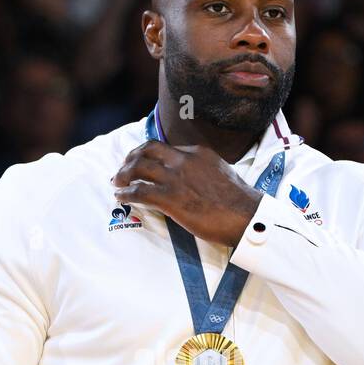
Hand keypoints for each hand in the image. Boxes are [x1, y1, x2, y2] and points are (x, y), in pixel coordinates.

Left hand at [112, 141, 260, 245]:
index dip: (148, 153)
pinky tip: (120, 197)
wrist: (246, 217)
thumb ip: (202, 171)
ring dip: (123, 175)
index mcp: (197, 152)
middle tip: (122, 170)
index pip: (165, 147)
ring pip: (139, 168)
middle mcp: (184, 160)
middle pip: (147, 150)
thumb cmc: (238, 202)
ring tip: (117, 183)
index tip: (140, 161)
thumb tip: (191, 180)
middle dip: (131, 158)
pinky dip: (126, 193)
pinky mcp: (171, 198)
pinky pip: (139, 191)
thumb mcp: (220, 174)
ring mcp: (176, 178)